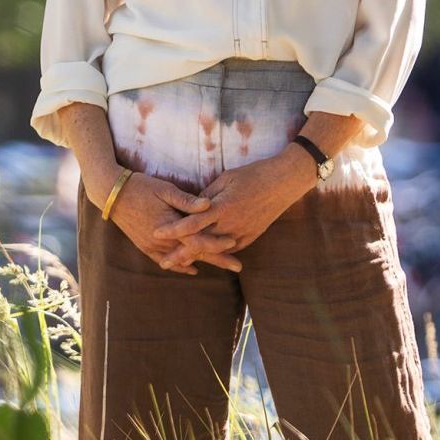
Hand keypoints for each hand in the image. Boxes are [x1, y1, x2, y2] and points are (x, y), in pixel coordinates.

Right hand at [107, 171, 241, 273]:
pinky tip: (192, 269)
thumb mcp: (166, 190)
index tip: (235, 242)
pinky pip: (165, 261)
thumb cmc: (141, 187)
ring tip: (222, 267)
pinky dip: (179, 266)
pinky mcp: (145, 246)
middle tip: (238, 267)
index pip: (199, 238)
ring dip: (203, 262)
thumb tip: (209, 205)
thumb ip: (187, 201)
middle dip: (218, 259)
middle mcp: (163, 240)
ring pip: (183, 258)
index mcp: (171, 226)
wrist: (112, 195)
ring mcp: (153, 246)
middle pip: (196, 253)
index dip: (217, 241)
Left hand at [153, 151, 314, 268]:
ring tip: (180, 265)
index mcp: (221, 207)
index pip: (191, 223)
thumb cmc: (252, 175)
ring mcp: (242, 232)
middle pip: (200, 243)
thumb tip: (192, 208)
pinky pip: (230, 249)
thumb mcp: (225, 180)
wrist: (283, 182)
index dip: (173, 230)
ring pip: (215, 250)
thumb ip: (206, 197)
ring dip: (197, 258)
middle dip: (180, 254)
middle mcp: (230, 224)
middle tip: (163, 263)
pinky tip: (206, 259)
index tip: (156, 234)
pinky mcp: (251, 236)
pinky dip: (217, 254)